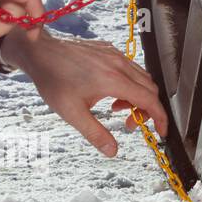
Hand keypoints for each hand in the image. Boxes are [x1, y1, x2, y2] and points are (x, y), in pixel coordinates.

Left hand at [2, 29, 168, 156]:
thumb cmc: (53, 80)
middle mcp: (118, 64)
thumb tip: (113, 151)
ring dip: (137, 97)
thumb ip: (95, 133)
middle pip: (150, 89)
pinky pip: (129, 68)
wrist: (40, 52)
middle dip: (147, 110)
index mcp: (113, 80)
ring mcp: (114, 55)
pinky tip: (110, 94)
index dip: (159, 118)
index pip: (149, 100)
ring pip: (141, 77)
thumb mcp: (72, 113)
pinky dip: (129, 84)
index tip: (161, 131)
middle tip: (129, 124)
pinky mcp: (108, 50)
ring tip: (117, 110)